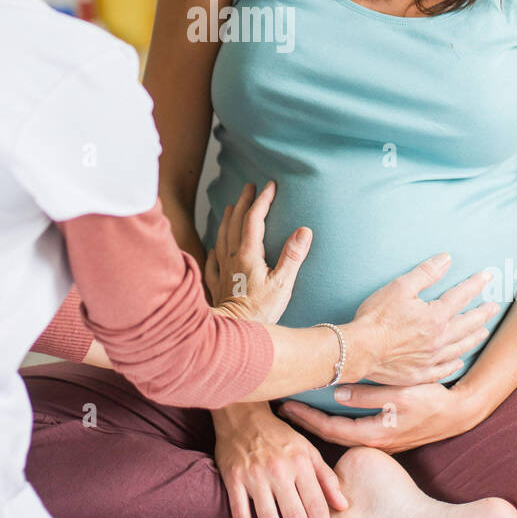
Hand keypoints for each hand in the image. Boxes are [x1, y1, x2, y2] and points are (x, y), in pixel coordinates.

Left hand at [205, 181, 311, 326]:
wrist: (233, 331)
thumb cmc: (260, 310)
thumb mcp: (283, 283)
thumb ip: (293, 256)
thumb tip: (304, 230)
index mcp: (249, 254)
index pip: (255, 219)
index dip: (262, 200)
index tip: (270, 186)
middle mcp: (233, 257)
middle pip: (236, 222)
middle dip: (243, 202)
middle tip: (249, 187)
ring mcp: (223, 270)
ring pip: (222, 237)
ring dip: (227, 219)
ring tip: (229, 207)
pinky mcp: (218, 285)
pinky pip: (213, 262)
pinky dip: (214, 250)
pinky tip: (214, 249)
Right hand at [212, 404, 346, 517]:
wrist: (242, 414)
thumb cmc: (279, 435)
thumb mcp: (308, 449)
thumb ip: (327, 478)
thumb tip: (343, 506)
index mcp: (300, 463)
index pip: (316, 506)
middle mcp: (278, 470)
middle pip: (294, 517)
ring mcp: (253, 476)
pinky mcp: (233, 479)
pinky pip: (241, 513)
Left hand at [279, 380, 476, 453]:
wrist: (458, 412)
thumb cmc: (432, 400)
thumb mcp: (401, 394)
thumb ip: (368, 395)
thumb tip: (336, 391)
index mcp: (373, 434)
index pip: (329, 428)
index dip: (305, 417)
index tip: (284, 404)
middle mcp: (372, 443)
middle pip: (328, 434)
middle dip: (303, 422)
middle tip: (278, 408)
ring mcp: (378, 442)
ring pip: (337, 435)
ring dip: (315, 423)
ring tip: (293, 410)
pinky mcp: (382, 437)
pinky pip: (348, 432)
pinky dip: (331, 424)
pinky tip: (321, 414)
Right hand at [349, 254, 498, 385]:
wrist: (360, 350)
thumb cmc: (376, 317)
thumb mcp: (400, 287)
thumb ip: (426, 273)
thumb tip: (446, 259)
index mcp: (436, 316)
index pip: (461, 296)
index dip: (475, 284)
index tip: (488, 276)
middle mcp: (439, 339)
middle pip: (467, 324)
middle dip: (482, 313)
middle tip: (494, 307)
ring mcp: (432, 359)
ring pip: (461, 347)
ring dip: (474, 337)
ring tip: (484, 331)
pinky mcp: (421, 373)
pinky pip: (445, 369)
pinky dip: (455, 363)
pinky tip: (459, 361)